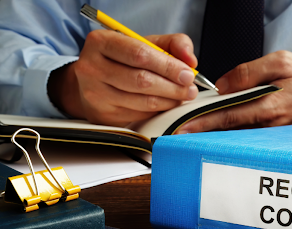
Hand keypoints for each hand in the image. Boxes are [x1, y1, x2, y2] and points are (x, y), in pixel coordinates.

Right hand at [48, 31, 198, 125]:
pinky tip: (164, 104)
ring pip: (143, 101)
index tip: (188, 74)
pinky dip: (158, 111)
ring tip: (181, 97)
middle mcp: (92, 67)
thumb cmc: (123, 60)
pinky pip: (139, 115)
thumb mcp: (145, 43)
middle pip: (142, 80)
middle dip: (173, 87)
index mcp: (101, 42)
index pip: (140, 54)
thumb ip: (173, 44)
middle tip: (190, 90)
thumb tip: (190, 60)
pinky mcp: (102, 114)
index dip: (168, 66)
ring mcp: (95, 94)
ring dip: (169, 101)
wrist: (93, 81)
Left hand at [175, 50, 291, 133]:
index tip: (183, 127)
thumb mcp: (283, 62)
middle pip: (227, 130)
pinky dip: (226, 131)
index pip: (229, 117)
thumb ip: (250, 72)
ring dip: (211, 132)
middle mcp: (268, 126)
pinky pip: (244, 133)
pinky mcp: (270, 134)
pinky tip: (213, 128)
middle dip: (201, 131)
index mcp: (270, 107)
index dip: (204, 123)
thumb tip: (223, 85)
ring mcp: (269, 134)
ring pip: (233, 134)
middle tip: (176, 133)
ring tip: (189, 131)